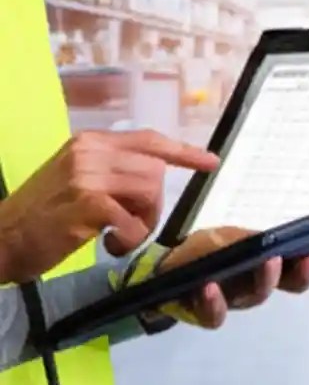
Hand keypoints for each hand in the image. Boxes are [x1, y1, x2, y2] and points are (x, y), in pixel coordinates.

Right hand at [0, 130, 218, 284]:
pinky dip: (130, 239)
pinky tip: (110, 245)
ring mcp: (88, 176)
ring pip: (150, 192)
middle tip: (132, 224)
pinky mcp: (87, 204)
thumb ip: (111, 170)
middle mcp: (90, 152)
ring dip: (144, 221)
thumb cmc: (42, 215)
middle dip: (153, 203)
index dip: (184, 152)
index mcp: (91, 142)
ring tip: (119, 235)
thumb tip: (153, 177)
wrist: (2, 239)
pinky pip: (134, 221)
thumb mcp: (75, 179)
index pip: (149, 140)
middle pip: (155, 171)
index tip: (211, 161)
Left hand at [154, 227, 308, 329]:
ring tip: (267, 262)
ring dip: (264, 280)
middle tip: (308, 258)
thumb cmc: (201, 253)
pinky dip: (215, 301)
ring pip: (256, 297)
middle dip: (301, 272)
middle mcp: (257, 285)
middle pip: (288, 284)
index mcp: (267, 266)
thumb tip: (296, 231)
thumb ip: (259, 238)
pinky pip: (215, 314)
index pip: (301, 263)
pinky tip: (210, 286)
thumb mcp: (228, 237)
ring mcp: (233, 301)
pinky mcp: (204, 313)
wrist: (158, 272)